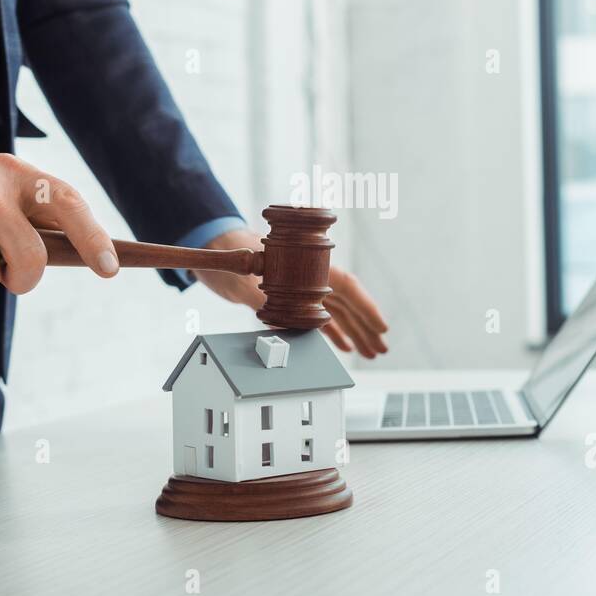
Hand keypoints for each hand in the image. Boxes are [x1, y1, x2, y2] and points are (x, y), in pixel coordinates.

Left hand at [193, 227, 389, 357]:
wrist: (213, 243)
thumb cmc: (231, 250)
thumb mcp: (244, 276)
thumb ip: (264, 299)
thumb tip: (283, 325)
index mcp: (307, 263)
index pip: (347, 287)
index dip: (366, 309)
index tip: (381, 327)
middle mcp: (310, 273)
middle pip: (346, 303)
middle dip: (365, 327)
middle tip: (381, 349)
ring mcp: (302, 284)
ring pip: (335, 311)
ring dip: (353, 332)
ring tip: (370, 352)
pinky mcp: (291, 294)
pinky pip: (318, 315)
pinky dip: (331, 331)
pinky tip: (343, 346)